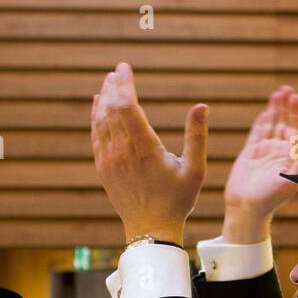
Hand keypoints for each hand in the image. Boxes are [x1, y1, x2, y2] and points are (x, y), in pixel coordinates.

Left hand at [90, 62, 207, 244]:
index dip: (124, 83)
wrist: (151, 230)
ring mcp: (109, 160)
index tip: (124, 67)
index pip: (127, 105)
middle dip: (114, 86)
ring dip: (104, 98)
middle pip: (111, 108)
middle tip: (118, 70)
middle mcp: (122, 151)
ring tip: (108, 82)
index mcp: (143, 147)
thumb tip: (201, 105)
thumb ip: (197, 136)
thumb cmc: (177, 200)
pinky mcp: (103, 168)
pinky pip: (96, 135)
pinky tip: (99, 106)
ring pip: (101, 120)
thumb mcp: (195, 170)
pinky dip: (96, 116)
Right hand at [222, 85, 297, 242]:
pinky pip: (257, 133)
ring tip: (277, 93)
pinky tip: (266, 111)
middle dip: (286, 107)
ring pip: (271, 125)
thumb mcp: (291, 181)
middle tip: (287, 89)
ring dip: (274, 109)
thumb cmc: (271, 198)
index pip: (295, 130)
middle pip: (284, 123)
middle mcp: (279, 152)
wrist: (247, 207)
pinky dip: (261, 122)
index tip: (295, 97)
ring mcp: (264, 151)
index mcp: (290, 157)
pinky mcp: (250, 153)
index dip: (296, 113)